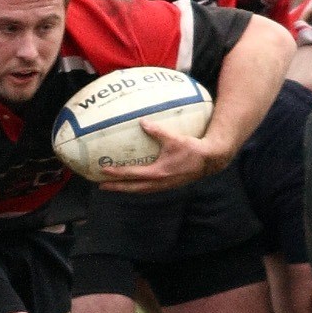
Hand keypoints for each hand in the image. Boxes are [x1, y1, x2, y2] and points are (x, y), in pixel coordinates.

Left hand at [97, 118, 223, 193]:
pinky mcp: (168, 185)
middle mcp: (159, 182)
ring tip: (114, 186)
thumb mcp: (174, 138)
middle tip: (101, 186)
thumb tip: (142, 121)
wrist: (210, 161)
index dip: (116, 173)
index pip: (132, 174)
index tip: (103, 170)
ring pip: (140, 190)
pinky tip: (134, 182)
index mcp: (158, 173)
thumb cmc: (192, 149)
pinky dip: (138, 187)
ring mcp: (164, 186)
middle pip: (132, 188)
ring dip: (126, 189)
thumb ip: (157, 131)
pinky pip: (148, 188)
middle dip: (116, 187)